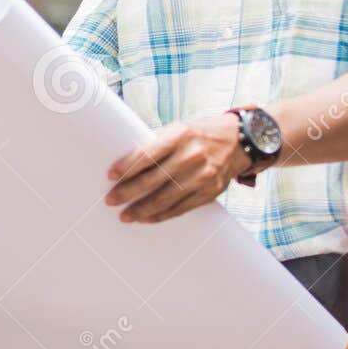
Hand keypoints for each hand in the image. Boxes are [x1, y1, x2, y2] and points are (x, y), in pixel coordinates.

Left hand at [106, 115, 253, 223]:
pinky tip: (146, 218)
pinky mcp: (210, 192)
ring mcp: (203, 175)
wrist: (237, 142)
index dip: (126, 167)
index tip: (110, 176)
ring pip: (166, 198)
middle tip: (110, 200)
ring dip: (142, 209)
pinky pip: (181, 208)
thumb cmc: (197, 136)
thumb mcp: (177, 131)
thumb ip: (155, 146)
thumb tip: (125, 165)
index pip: (147, 154)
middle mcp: (192, 156)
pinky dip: (161, 215)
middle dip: (128, 192)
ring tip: (126, 215)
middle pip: (153, 179)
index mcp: (180, 135)